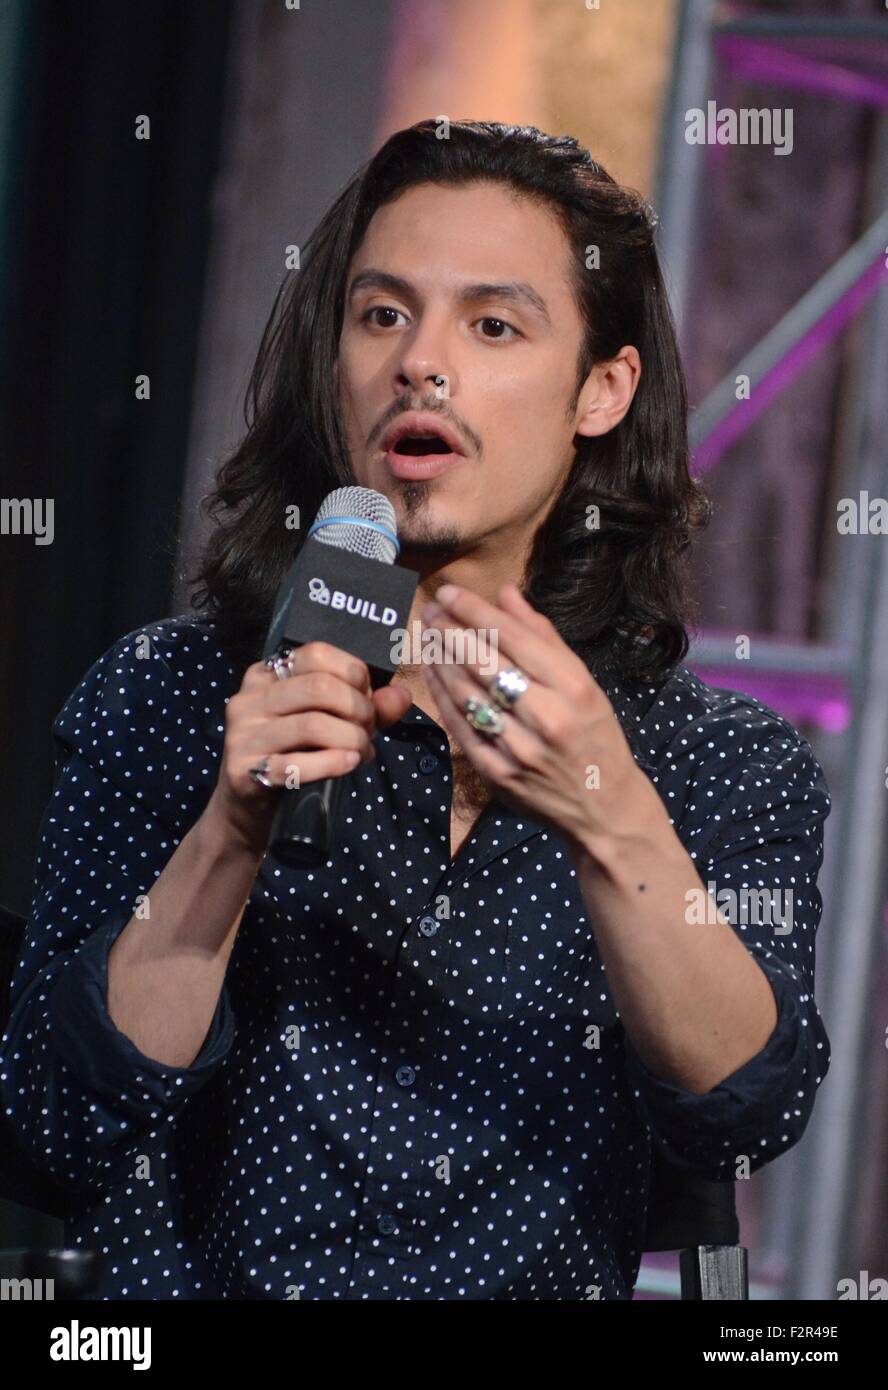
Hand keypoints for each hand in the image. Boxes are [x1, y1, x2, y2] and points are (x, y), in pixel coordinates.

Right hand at [208, 641, 411, 855]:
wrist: (248, 808)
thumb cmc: (293, 755)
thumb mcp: (327, 724)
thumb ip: (367, 707)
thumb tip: (401, 695)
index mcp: (266, 674)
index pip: (316, 653)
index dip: (354, 674)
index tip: (366, 699)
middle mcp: (248, 698)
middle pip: (319, 687)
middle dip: (358, 709)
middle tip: (368, 730)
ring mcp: (242, 735)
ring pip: (312, 725)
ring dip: (352, 739)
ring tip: (361, 751)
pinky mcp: (244, 771)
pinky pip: (297, 764)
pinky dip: (333, 763)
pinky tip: (349, 763)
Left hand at [421, 583, 656, 859]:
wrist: (604, 806)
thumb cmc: (595, 735)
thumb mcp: (583, 682)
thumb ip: (543, 637)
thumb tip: (505, 593)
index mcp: (572, 686)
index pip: (512, 637)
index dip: (473, 610)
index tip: (447, 591)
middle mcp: (546, 716)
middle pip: (484, 662)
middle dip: (448, 629)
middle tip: (429, 609)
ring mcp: (519, 747)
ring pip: (466, 693)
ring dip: (440, 659)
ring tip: (426, 636)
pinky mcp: (498, 773)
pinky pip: (461, 727)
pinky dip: (443, 696)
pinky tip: (433, 673)